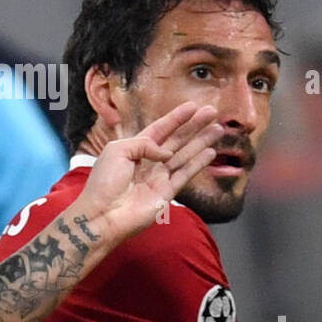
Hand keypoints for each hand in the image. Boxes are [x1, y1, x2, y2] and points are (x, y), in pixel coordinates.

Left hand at [76, 102, 220, 246]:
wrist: (103, 216)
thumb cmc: (104, 183)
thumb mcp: (117, 150)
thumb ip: (144, 143)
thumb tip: (166, 152)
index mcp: (133, 149)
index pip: (159, 129)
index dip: (176, 118)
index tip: (193, 106)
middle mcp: (148, 162)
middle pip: (176, 140)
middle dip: (194, 126)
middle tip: (212, 112)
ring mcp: (159, 178)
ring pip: (185, 155)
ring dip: (201, 142)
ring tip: (218, 129)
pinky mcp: (167, 193)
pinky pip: (185, 174)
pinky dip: (198, 163)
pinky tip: (210, 152)